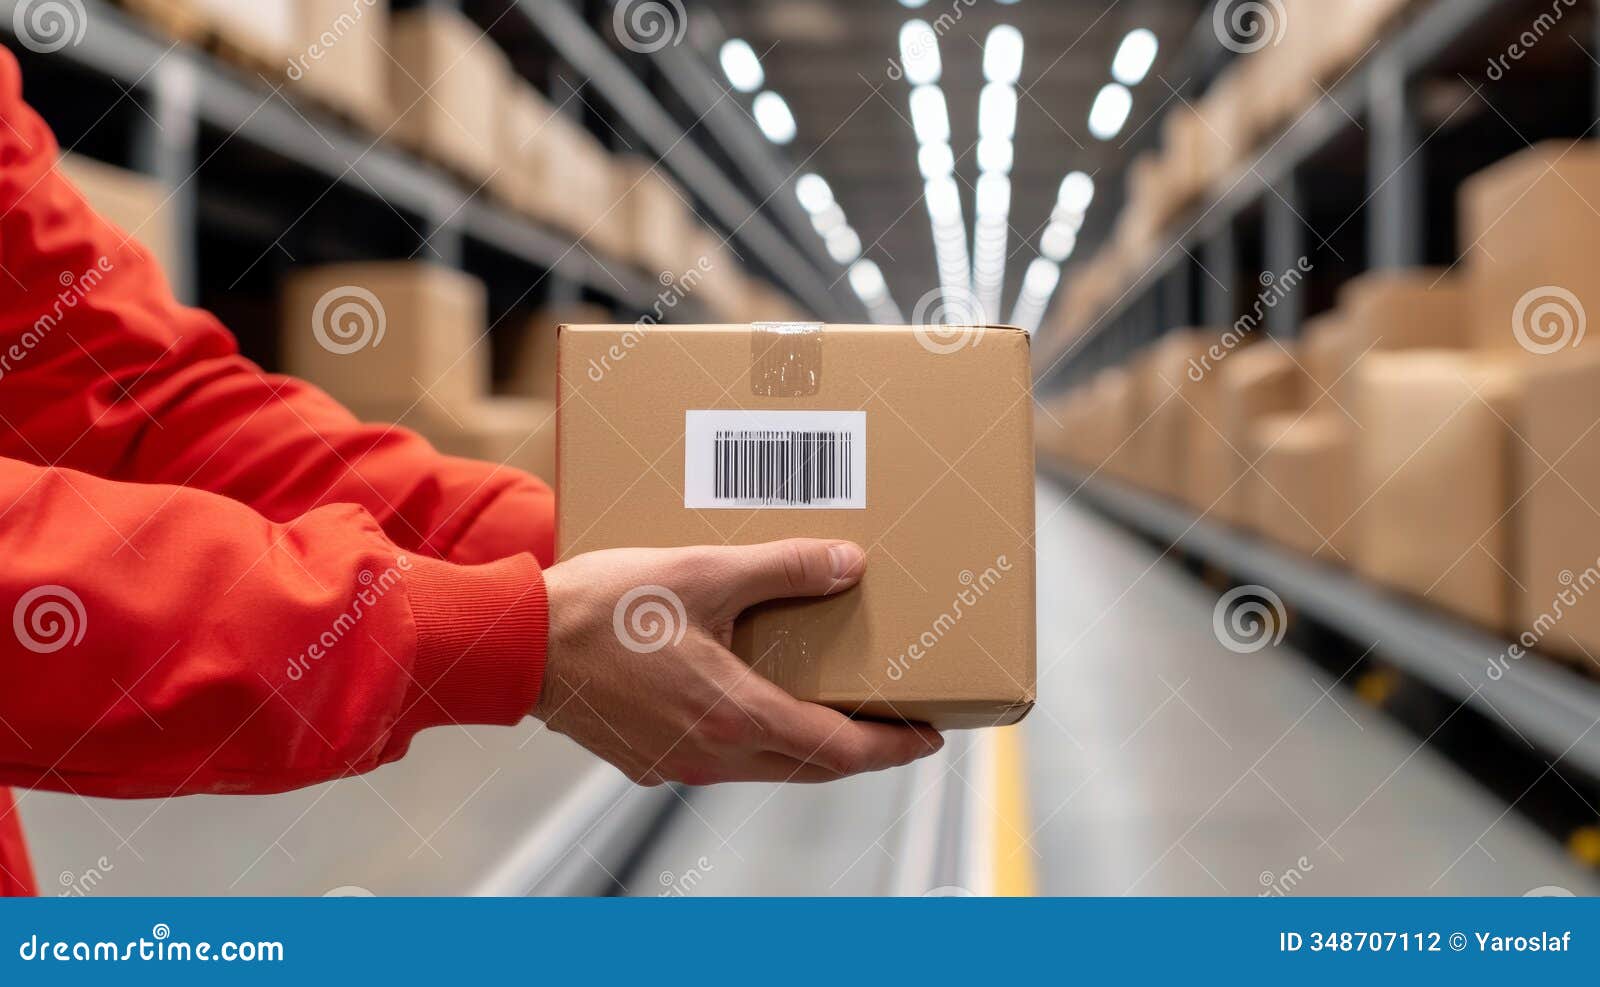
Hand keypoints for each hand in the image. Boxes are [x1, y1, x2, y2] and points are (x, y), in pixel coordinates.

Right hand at [535, 539, 943, 785]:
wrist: (513, 644)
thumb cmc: (602, 609)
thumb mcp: (704, 573)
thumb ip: (784, 568)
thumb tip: (848, 565)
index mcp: (738, 717)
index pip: (842, 750)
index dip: (895, 746)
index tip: (932, 738)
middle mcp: (714, 755)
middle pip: (811, 766)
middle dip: (861, 748)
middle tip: (898, 723)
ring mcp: (678, 763)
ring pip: (767, 765)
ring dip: (809, 744)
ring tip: (836, 707)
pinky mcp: (647, 758)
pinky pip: (724, 757)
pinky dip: (758, 737)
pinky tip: (756, 699)